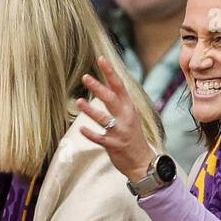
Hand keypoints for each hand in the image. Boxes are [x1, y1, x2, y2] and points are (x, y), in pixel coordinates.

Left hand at [78, 56, 156, 181]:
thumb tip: (107, 85)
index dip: (110, 72)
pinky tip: (81, 128)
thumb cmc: (133, 136)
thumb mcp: (130, 116)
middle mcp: (126, 117)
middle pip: (111, 99)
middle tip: (85, 77)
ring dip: (90, 110)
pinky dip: (90, 133)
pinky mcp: (113, 145)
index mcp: (129, 107)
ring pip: (103, 118)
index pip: (119, 86)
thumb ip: (120, 102)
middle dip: (98, 87)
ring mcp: (120, 132)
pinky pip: (99, 138)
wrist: (142, 161)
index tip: (101, 59)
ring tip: (78, 101)